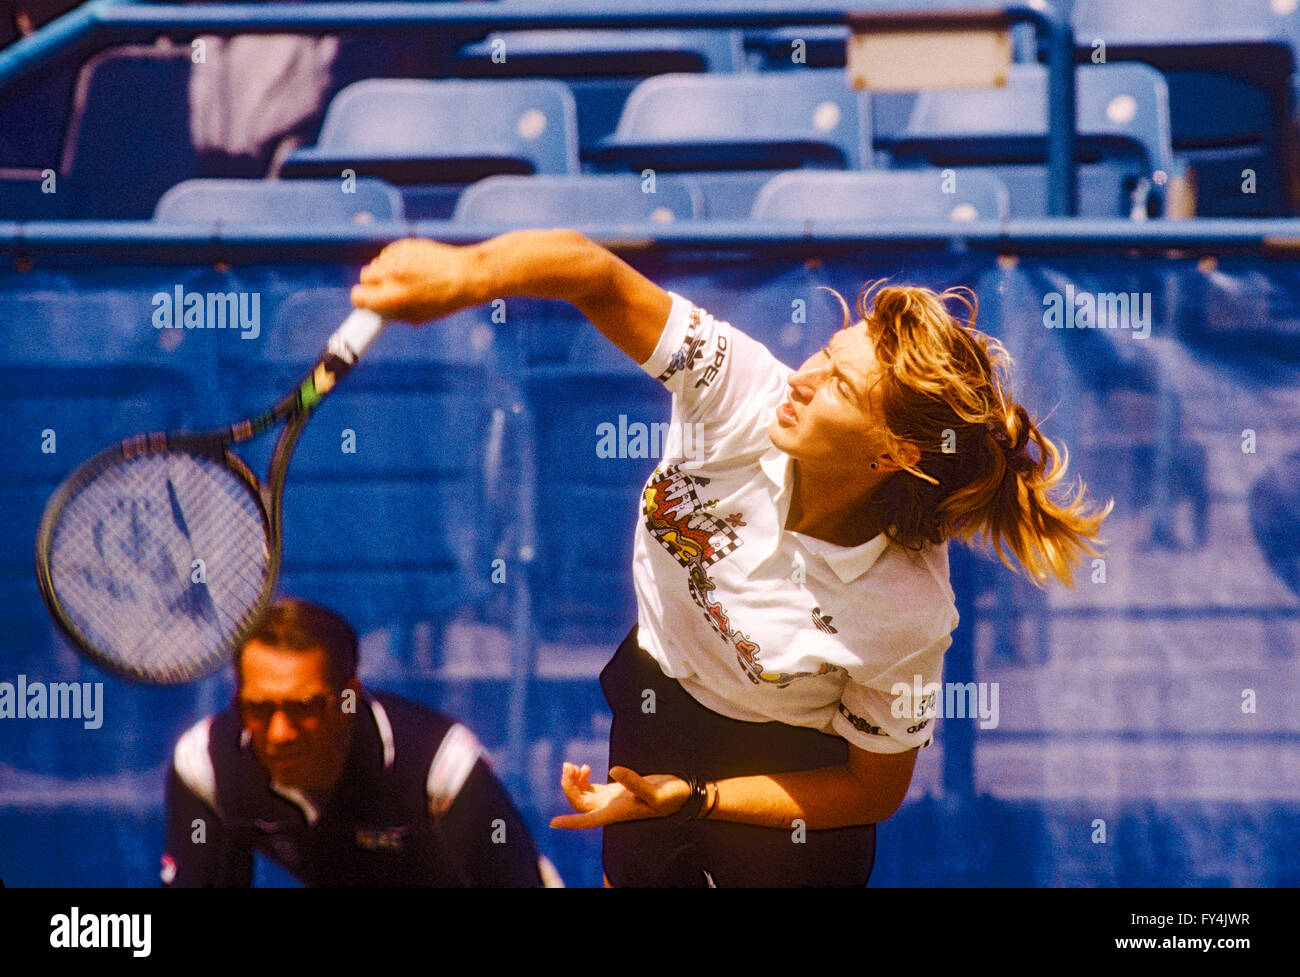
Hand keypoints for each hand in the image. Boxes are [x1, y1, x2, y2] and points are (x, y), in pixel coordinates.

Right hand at [350, 238, 477, 323]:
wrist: (465, 275)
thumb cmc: (444, 301)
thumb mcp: (417, 316)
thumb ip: (392, 312)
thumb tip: (375, 311)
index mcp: (393, 298)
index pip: (358, 296)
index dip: (361, 300)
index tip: (365, 301)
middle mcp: (392, 276)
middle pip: (365, 276)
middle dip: (372, 284)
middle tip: (383, 289)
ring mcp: (398, 258)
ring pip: (377, 263)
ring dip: (384, 270)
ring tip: (403, 277)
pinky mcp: (405, 245)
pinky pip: (389, 253)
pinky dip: (395, 259)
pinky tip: (411, 266)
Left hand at [549, 762, 690, 828]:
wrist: (681, 793)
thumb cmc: (671, 795)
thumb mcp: (655, 791)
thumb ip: (634, 782)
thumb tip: (613, 770)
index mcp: (617, 812)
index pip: (588, 820)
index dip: (571, 822)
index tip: (553, 823)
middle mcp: (611, 808)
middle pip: (580, 803)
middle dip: (569, 786)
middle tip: (568, 765)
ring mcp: (611, 799)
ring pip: (582, 795)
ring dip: (573, 781)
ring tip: (573, 765)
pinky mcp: (615, 790)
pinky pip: (590, 788)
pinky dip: (582, 778)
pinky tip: (584, 768)